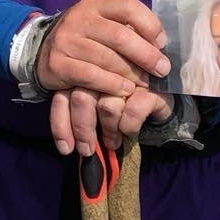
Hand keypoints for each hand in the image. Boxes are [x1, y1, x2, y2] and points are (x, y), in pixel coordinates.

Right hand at [33, 0, 169, 100]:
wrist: (43, 52)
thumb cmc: (86, 38)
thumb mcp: (103, 23)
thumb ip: (127, 28)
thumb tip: (160, 44)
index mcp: (95, 3)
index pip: (128, 7)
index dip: (149, 25)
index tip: (162, 43)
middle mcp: (79, 18)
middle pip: (120, 36)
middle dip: (146, 55)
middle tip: (162, 70)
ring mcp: (66, 40)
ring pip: (107, 59)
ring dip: (132, 74)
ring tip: (146, 83)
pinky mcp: (58, 63)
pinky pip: (91, 76)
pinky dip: (112, 85)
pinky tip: (125, 91)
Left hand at [53, 86, 172, 156]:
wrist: (157, 99)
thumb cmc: (119, 108)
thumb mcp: (93, 114)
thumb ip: (77, 120)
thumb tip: (65, 147)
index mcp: (82, 74)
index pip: (62, 98)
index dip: (61, 125)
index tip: (66, 149)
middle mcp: (101, 70)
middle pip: (81, 100)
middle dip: (83, 130)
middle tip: (88, 150)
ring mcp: (127, 75)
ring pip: (107, 107)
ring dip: (109, 130)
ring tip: (113, 141)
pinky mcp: (149, 85)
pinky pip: (132, 112)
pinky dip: (129, 127)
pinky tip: (130, 131)